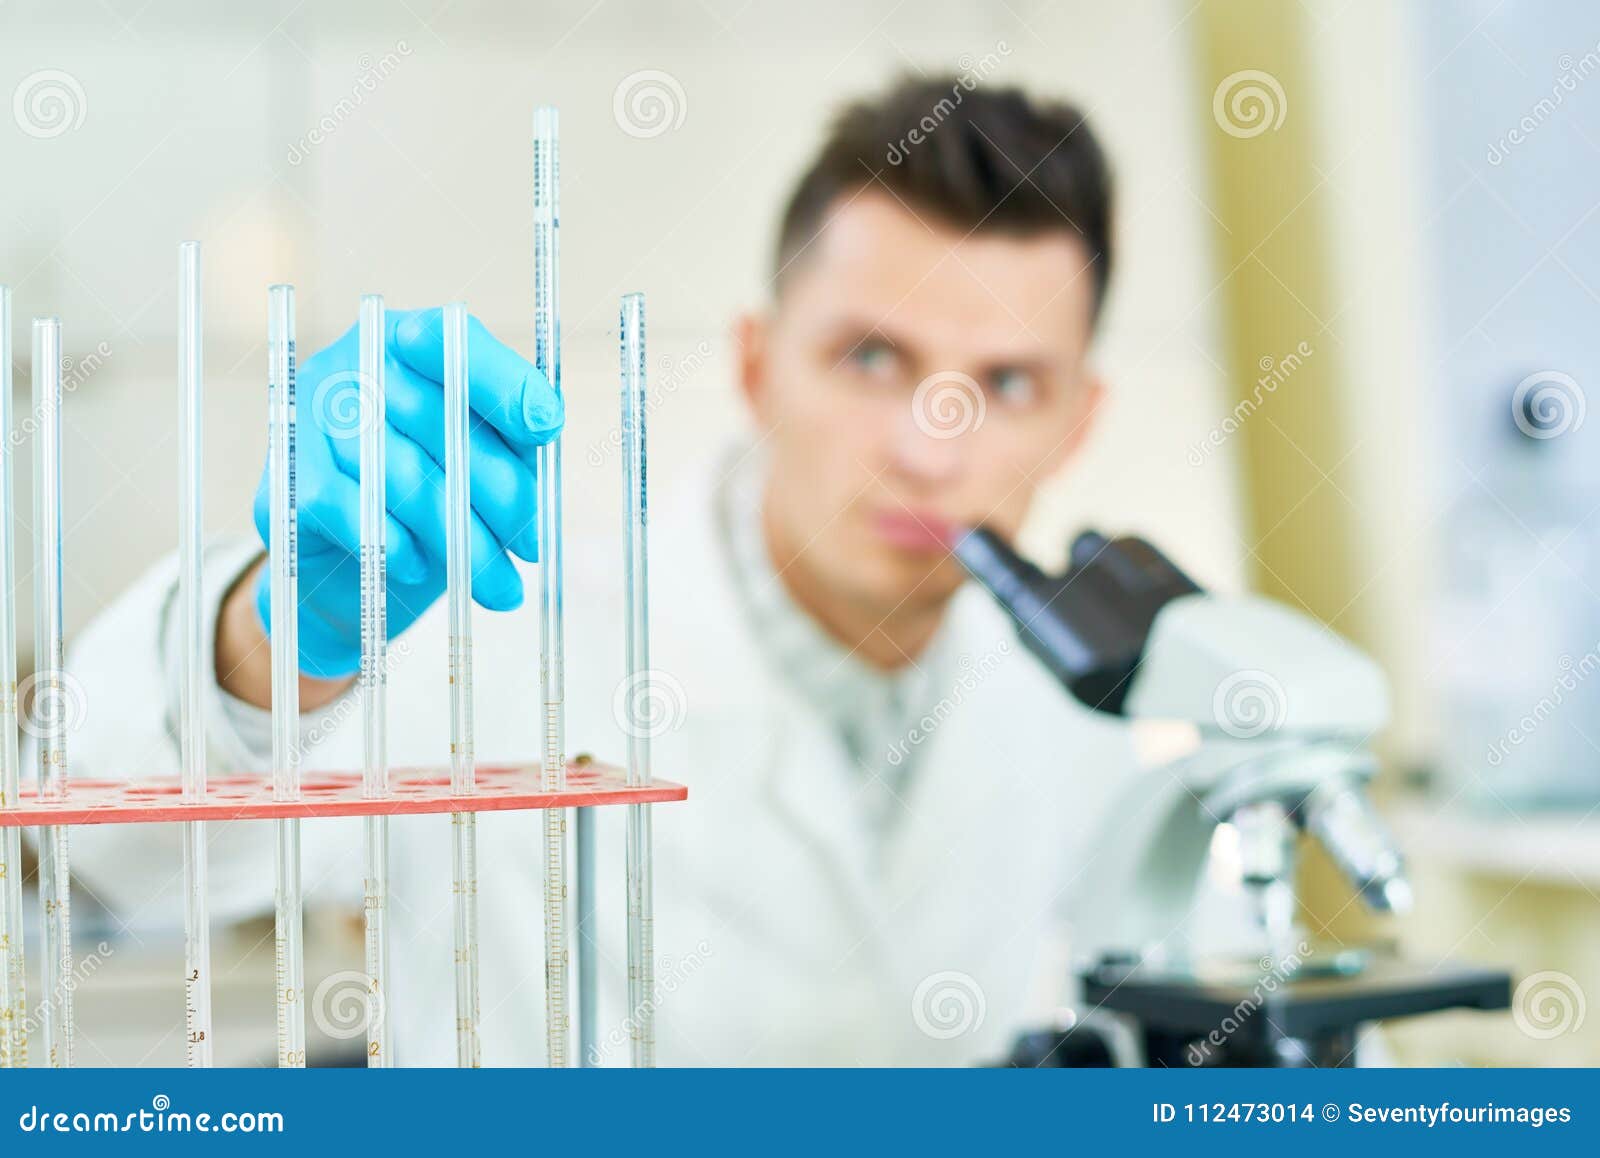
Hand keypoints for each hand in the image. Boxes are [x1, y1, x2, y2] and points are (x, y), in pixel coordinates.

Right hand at [252, 307, 561, 679]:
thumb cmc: (433, 493)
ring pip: (403, 475)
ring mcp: (314, 412)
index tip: (547, 429)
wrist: (349, 566)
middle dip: (501, 494)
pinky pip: (351, 508)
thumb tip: (546, 418)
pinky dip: (392, 544)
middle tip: (532, 550)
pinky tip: (420, 568)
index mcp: (409, 339)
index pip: (454, 339)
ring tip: (500, 587)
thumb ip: (511, 435)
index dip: (502, 382)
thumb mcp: (483, 458)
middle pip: (440, 421)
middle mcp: (356, 362)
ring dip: (462, 540)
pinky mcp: (290, 472)